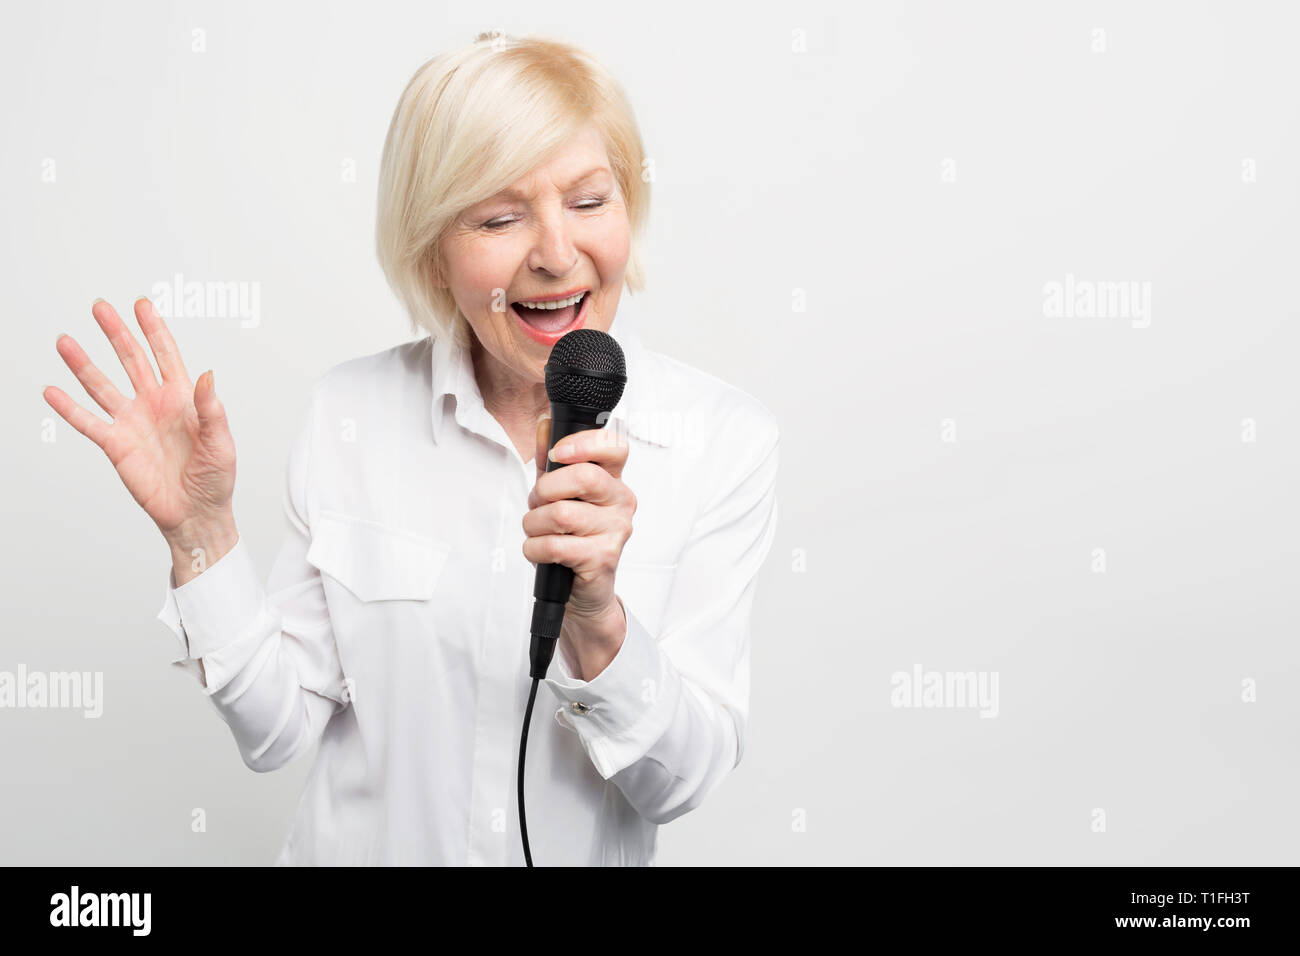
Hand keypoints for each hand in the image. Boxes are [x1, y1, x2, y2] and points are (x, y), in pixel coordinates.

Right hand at [43, 298, 237, 547]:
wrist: (196, 513)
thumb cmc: (215, 478)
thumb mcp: (221, 442)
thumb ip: (212, 409)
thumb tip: (208, 375)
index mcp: (183, 399)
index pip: (166, 355)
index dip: (154, 330)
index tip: (141, 305)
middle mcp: (154, 404)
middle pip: (131, 360)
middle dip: (116, 333)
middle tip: (99, 307)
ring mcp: (133, 423)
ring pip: (103, 386)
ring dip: (84, 365)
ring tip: (65, 342)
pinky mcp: (117, 445)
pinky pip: (88, 423)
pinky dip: (69, 408)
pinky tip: (52, 391)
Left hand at [523, 418, 634, 674]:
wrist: (583, 592)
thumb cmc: (571, 538)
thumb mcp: (558, 494)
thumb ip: (550, 459)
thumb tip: (545, 424)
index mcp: (614, 480)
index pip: (614, 447)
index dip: (583, 443)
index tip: (557, 454)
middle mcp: (622, 502)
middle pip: (584, 477)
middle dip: (545, 490)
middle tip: (539, 504)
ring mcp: (616, 531)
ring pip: (560, 513)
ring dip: (534, 524)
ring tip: (538, 532)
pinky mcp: (602, 558)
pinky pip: (555, 545)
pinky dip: (534, 549)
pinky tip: (540, 552)